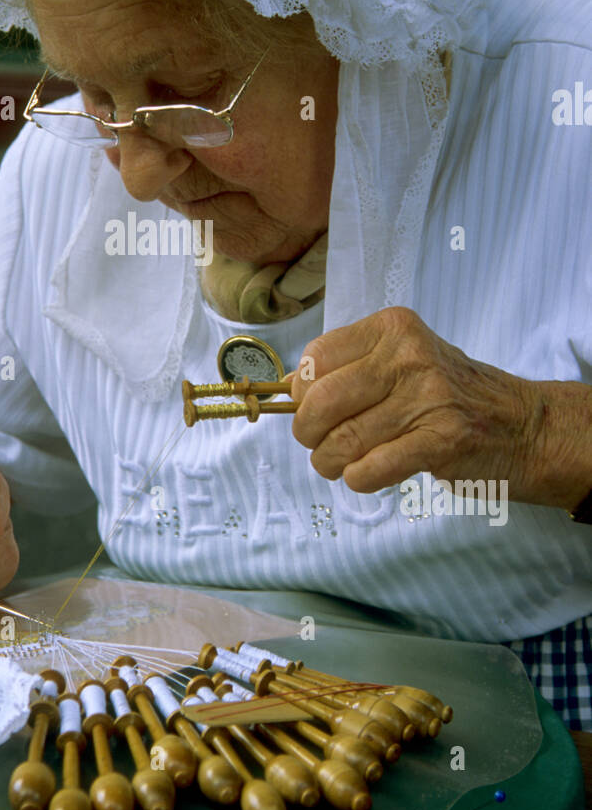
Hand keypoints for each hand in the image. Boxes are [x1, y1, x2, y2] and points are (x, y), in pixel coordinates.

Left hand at [287, 306, 541, 497]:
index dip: (302, 392)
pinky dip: (358, 479)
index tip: (312, 409)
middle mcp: (410, 356)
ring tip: (341, 464)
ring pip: (342, 441)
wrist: (523, 425)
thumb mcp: (403, 361)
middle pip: (321, 402)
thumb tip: (286, 388)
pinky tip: (367, 475)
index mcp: (393, 329)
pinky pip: (370, 468)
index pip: (316, 358)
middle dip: (308, 433)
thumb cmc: (451, 395)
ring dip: (330, 462)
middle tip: (317, 444)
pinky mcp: (442, 441)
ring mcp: (428, 398)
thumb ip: (349, 368)